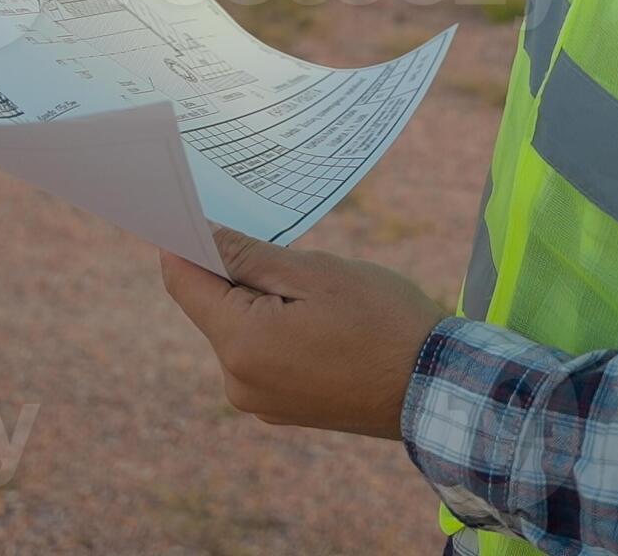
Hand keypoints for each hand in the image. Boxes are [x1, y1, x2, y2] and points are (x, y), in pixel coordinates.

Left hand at [159, 228, 447, 439]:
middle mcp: (238, 382)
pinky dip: (276, 330)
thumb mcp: (316, 273)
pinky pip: (261, 356)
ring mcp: (260, 401)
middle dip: (236, 274)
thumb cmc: (383, 321)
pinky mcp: (282, 408)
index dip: (182, 242)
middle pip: (212, 308)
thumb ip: (249, 256)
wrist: (435, 389)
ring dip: (261, 303)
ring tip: (316, 295)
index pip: (183, 282)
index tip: (192, 210)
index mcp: (241, 345)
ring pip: (239, 331)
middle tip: (286, 253)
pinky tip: (320, 322)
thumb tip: (202, 236)